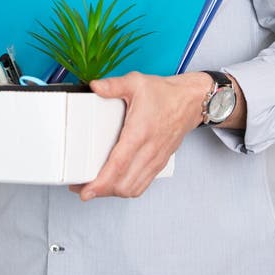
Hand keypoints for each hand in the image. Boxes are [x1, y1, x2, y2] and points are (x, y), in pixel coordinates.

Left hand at [69, 71, 209, 200]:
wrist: (190, 101)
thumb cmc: (165, 94)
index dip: (100, 182)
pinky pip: (143, 185)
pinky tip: (116, 184)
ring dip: (113, 192)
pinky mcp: (159, 163)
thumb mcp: (136, 82)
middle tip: (83, 187)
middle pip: (123, 184)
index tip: (86, 190)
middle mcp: (149, 150)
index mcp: (140, 132)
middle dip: (101, 191)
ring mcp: (155, 159)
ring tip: (96, 187)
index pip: (118, 165)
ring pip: (133, 188)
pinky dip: (127, 189)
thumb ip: (113, 86)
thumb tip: (95, 87)